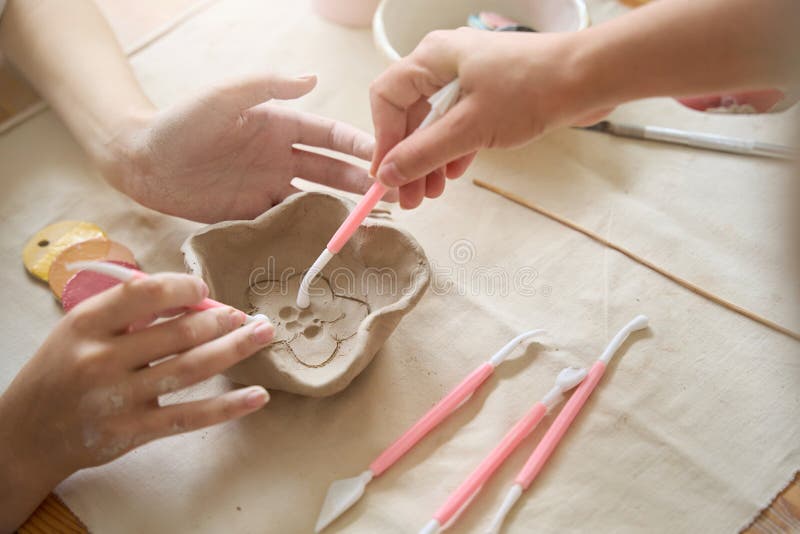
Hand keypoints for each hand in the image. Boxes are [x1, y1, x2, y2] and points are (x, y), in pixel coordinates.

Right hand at [0, 274, 273, 529]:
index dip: (182, 287)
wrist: (29, 433)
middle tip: (246, 315)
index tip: (203, 288)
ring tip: (263, 334)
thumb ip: (127, 311)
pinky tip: (258, 395)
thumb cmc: (63, 368)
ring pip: (192, 369)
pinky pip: (191, 416)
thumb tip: (193, 299)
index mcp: (87, 324)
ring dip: (236, 349)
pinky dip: (228, 406)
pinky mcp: (135, 432)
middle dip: (222, 320)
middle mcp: (102, 360)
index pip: (144, 294)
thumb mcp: (80, 329)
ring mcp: (120, 399)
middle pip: (179, 333)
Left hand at [106, 74, 388, 222]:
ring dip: (343, 208)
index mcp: (279, 125)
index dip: (358, 146)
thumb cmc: (182, 122)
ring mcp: (268, 187)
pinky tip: (332, 242)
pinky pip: (288, 223)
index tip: (386, 156)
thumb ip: (267, 86)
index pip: (329, 135)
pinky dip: (310, 232)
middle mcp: (280, 157)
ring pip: (315, 199)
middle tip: (392, 195)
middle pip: (331, 170)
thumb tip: (314, 79)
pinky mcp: (252, 214)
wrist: (142, 163)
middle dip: (362, 181)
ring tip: (372, 222)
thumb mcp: (225, 96)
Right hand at [369, 28, 601, 208]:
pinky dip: (454, 149)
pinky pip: (460, 123)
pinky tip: (455, 174)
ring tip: (432, 193)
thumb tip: (387, 175)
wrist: (589, 77)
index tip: (385, 175)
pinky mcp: (491, 93)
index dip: (383, 139)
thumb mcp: (468, 128)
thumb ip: (423, 154)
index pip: (386, 98)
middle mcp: (445, 63)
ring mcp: (469, 78)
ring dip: (431, 159)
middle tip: (409, 197)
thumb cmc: (530, 89)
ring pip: (436, 123)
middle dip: (408, 158)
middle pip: (411, 114)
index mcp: (432, 58)